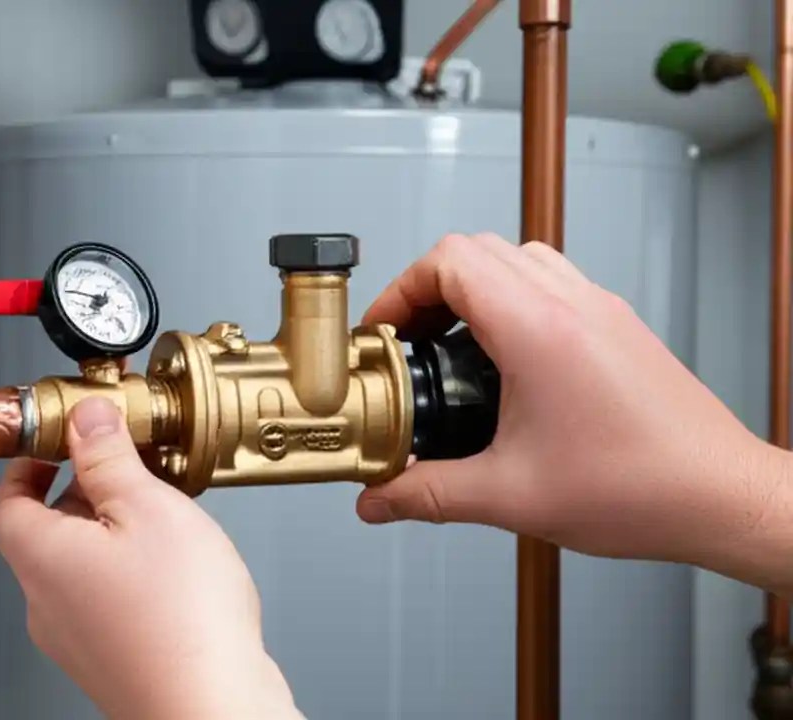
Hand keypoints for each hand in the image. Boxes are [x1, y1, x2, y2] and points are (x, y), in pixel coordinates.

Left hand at [0, 396, 302, 719]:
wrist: (211, 709)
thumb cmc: (181, 624)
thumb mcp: (148, 507)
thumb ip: (111, 458)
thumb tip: (86, 419)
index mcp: (41, 557)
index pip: (6, 500)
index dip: (29, 464)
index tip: (61, 441)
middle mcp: (47, 603)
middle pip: (48, 530)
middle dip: (89, 491)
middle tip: (132, 468)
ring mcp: (78, 639)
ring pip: (83, 565)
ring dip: (117, 532)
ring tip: (166, 517)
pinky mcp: (112, 659)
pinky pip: (110, 600)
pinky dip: (135, 572)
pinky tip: (180, 568)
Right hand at [357, 234, 792, 587]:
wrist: (719, 496)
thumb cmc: (641, 487)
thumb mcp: (510, 496)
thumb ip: (429, 494)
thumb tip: (380, 497)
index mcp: (539, 329)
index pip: (448, 262)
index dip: (400, 290)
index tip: (383, 332)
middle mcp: (572, 304)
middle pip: (475, 250)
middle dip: (426, 289)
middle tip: (406, 340)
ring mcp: (599, 309)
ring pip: (514, 258)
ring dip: (470, 290)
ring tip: (446, 345)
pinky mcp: (616, 326)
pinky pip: (549, 282)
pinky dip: (509, 302)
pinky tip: (499, 362)